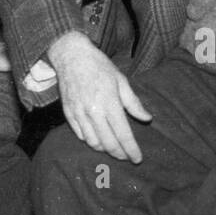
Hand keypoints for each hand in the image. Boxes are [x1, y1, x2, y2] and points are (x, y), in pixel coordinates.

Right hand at [48, 30, 151, 162]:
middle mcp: (93, 111)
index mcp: (109, 103)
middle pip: (108, 143)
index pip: (123, 134)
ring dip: (104, 149)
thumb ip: (134, 103)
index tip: (137, 159)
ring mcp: (79, 113)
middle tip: (126, 156)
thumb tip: (147, 119)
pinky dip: (90, 141)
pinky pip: (80, 135)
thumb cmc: (99, 66)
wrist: (71, 55)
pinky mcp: (68, 113)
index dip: (131, 150)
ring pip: (93, 143)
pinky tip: (98, 139)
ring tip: (113, 148)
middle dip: (119, 154)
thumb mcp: (121, 80)